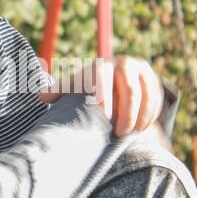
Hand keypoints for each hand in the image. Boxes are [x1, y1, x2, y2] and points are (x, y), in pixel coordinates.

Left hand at [37, 55, 164, 138]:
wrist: (114, 79)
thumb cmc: (89, 88)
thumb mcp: (75, 88)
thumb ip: (59, 92)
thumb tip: (40, 96)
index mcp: (101, 65)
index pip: (102, 77)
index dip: (103, 95)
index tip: (103, 117)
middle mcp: (124, 63)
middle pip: (129, 88)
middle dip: (126, 113)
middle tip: (119, 133)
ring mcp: (141, 70)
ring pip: (146, 94)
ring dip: (141, 116)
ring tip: (132, 134)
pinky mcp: (153, 80)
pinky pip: (156, 98)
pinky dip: (150, 116)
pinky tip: (142, 129)